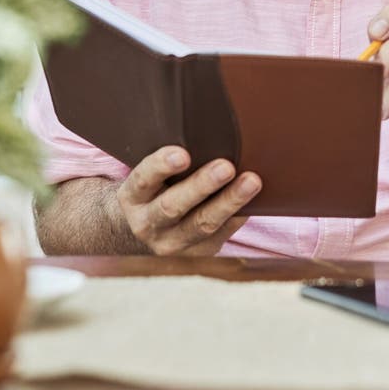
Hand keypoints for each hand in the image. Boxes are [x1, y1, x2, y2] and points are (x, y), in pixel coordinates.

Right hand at [116, 147, 261, 254]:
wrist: (145, 228)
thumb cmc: (155, 188)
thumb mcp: (149, 176)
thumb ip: (169, 161)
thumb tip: (211, 134)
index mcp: (132, 197)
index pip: (143, 179)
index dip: (160, 166)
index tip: (182, 154)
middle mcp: (147, 224)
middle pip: (173, 206)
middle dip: (202, 185)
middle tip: (226, 167)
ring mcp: (171, 244)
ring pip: (202, 224)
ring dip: (229, 201)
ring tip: (252, 182)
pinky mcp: (196, 254)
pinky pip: (221, 235)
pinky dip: (239, 215)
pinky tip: (256, 200)